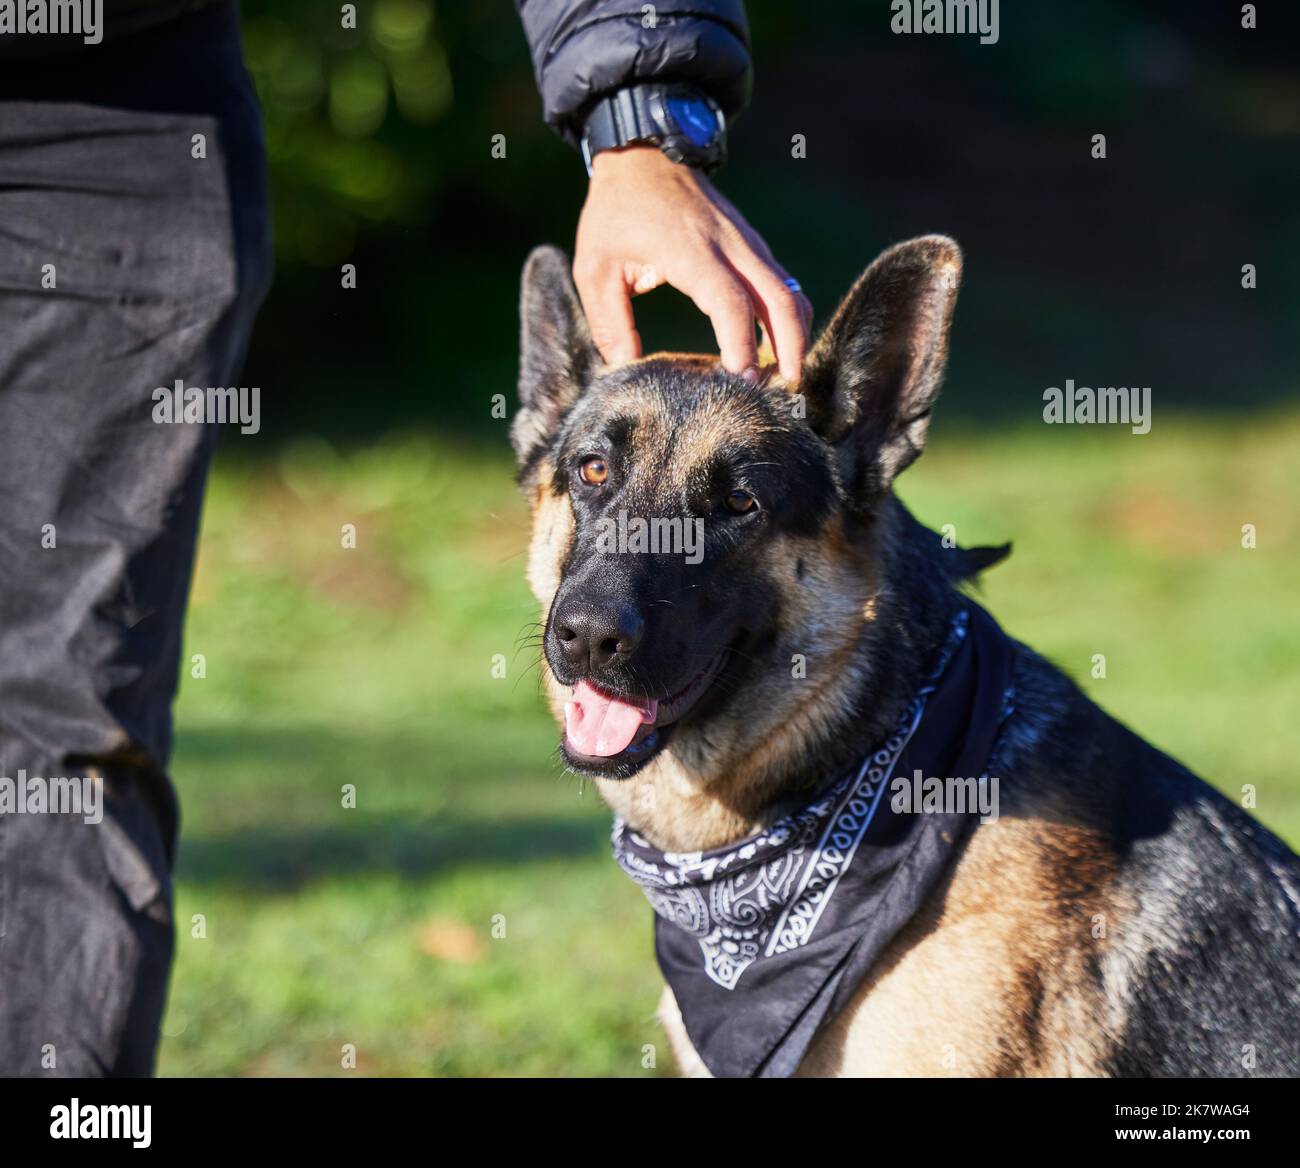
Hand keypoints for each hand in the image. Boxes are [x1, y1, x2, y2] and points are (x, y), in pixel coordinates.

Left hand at [573, 145, 812, 383]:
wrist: (644, 154)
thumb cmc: (616, 213)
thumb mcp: (595, 269)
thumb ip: (609, 323)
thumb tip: (627, 371)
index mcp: (691, 252)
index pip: (731, 303)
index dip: (741, 345)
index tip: (741, 381)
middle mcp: (730, 246)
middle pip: (781, 301)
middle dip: (790, 349)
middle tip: (783, 392)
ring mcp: (749, 243)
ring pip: (791, 293)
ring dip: (795, 336)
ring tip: (784, 378)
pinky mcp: (754, 246)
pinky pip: (783, 286)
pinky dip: (787, 319)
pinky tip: (776, 350)